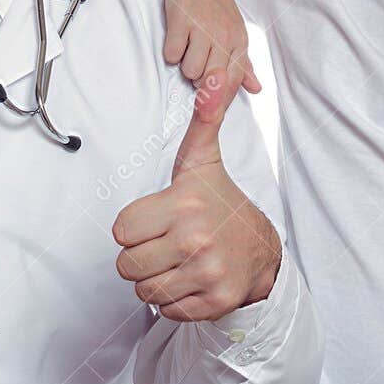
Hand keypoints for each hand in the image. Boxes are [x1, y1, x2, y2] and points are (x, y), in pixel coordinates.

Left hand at [111, 71, 280, 321]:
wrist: (262, 249)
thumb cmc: (220, 203)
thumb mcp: (203, 160)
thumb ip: (204, 118)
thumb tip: (217, 74)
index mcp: (184, 204)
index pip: (121, 230)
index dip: (134, 227)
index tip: (158, 220)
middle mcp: (195, 240)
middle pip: (127, 264)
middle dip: (141, 256)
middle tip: (166, 243)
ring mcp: (206, 274)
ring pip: (143, 290)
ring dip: (154, 279)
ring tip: (177, 262)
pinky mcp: (213, 302)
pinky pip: (166, 310)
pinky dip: (173, 301)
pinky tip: (189, 280)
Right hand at [162, 0, 261, 94]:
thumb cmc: (212, 4)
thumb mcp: (233, 31)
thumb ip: (243, 63)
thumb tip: (256, 89)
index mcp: (239, 40)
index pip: (231, 83)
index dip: (217, 98)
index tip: (206, 105)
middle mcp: (224, 36)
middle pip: (210, 82)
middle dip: (198, 80)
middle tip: (194, 61)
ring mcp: (203, 28)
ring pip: (190, 72)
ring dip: (183, 63)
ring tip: (185, 44)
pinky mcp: (181, 22)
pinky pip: (171, 56)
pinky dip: (169, 51)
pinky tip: (174, 36)